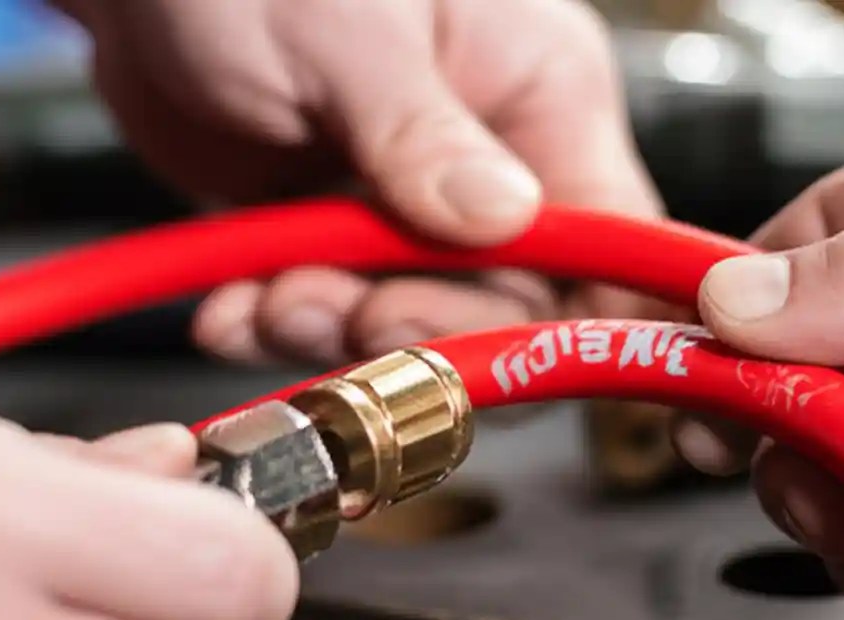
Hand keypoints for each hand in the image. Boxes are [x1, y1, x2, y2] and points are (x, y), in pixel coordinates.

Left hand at [55, 0, 662, 364]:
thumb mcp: (350, 35)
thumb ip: (422, 133)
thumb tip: (500, 218)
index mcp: (540, 94)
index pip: (610, 239)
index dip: (583, 317)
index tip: (517, 360)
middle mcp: (490, 159)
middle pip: (509, 304)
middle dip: (424, 326)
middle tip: (347, 312)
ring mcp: (407, 205)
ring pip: (412, 322)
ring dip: (336, 332)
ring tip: (269, 299)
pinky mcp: (332, 236)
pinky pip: (327, 313)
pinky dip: (278, 326)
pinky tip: (233, 307)